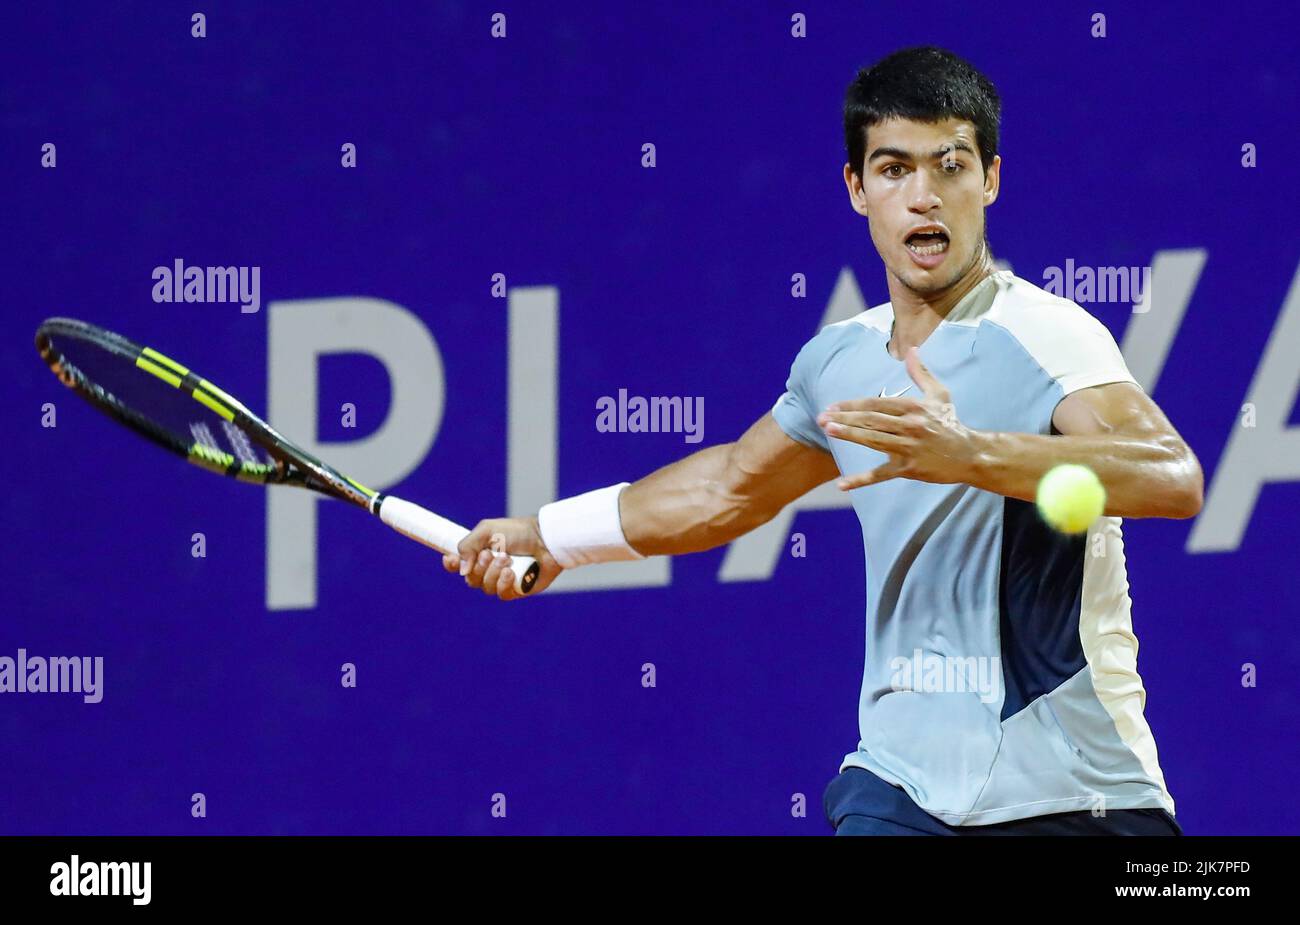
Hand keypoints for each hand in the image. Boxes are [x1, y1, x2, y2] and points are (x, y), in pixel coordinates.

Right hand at [443, 516, 563, 600]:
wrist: (545, 539)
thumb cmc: (518, 532)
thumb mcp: (488, 530)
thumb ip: (468, 545)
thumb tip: (462, 570)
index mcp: (479, 553)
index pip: (458, 564)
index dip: (451, 564)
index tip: (450, 559)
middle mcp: (488, 569)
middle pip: (470, 579)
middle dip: (478, 567)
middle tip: (490, 554)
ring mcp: (502, 581)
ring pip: (485, 587)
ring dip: (493, 573)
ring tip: (507, 559)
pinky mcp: (516, 590)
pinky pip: (501, 594)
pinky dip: (504, 583)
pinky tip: (512, 573)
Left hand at [816, 346, 977, 489]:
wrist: (970, 454)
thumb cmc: (951, 423)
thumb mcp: (939, 394)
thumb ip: (920, 373)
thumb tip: (911, 349)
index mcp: (913, 408)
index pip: (877, 403)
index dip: (853, 405)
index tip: (832, 406)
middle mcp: (910, 426)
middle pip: (872, 420)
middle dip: (845, 418)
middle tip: (821, 418)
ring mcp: (909, 448)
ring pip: (874, 440)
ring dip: (850, 435)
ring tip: (828, 431)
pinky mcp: (909, 469)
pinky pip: (882, 475)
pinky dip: (861, 480)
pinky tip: (841, 484)